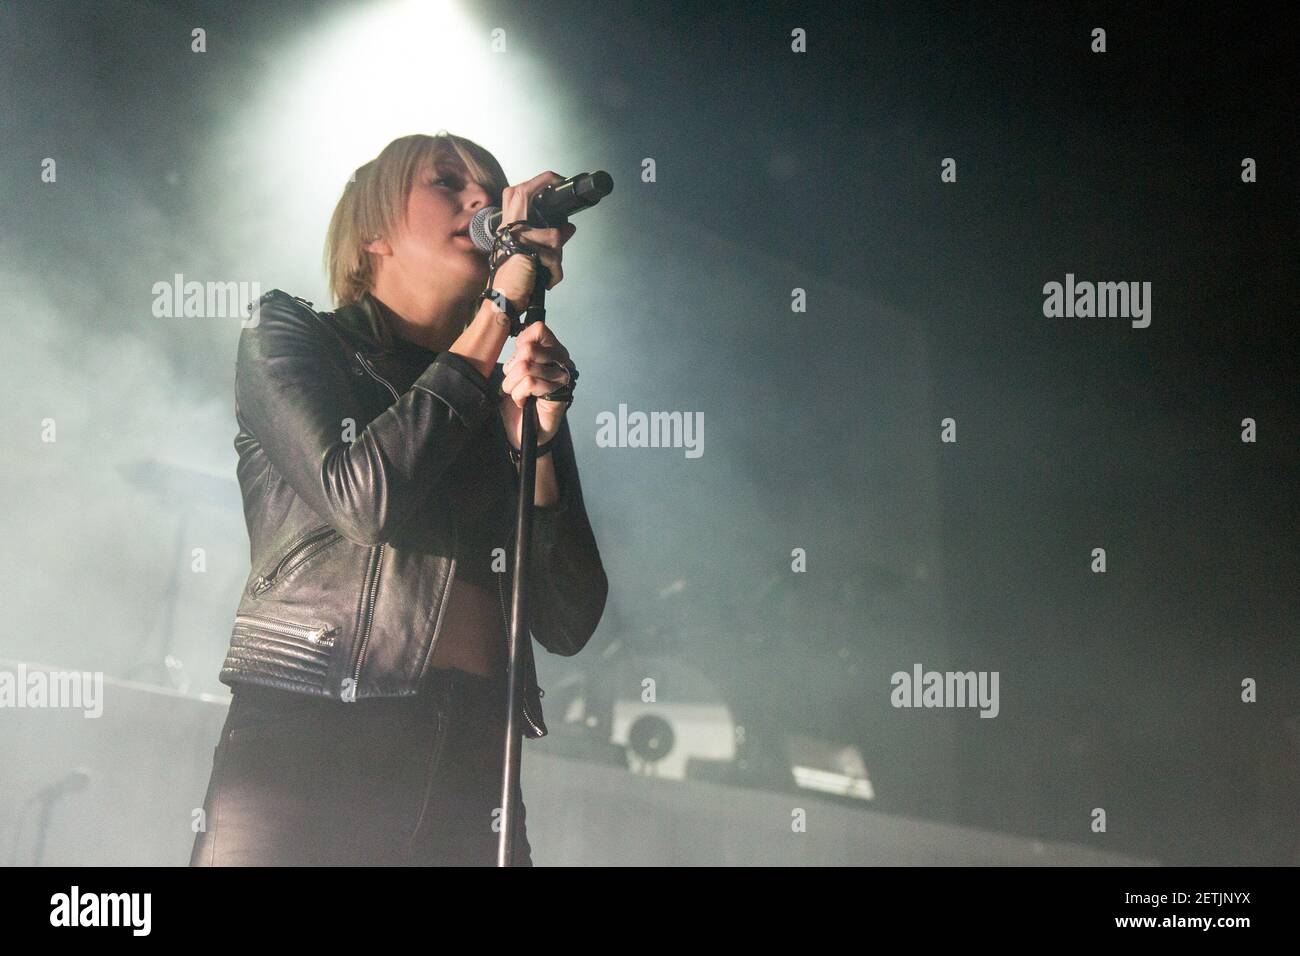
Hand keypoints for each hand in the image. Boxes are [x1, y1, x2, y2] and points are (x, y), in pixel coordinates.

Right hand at [490, 171, 577, 311]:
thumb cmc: (515, 279)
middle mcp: (508, 227)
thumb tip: (569, 226)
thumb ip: (550, 237)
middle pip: (523, 193)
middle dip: (543, 192)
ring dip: (556, 256)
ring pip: (553, 234)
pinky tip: (549, 279)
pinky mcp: (525, 250)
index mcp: (508, 225)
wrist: (503, 301)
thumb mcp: (533, 255)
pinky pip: (554, 256)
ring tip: (549, 270)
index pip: (517, 192)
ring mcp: (515, 236)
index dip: (540, 181)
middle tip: (559, 205)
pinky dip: (556, 271)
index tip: (556, 181)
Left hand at [499, 320, 575, 448]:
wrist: (523, 433)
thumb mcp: (514, 372)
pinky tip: (523, 402)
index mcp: (551, 351)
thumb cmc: (518, 402)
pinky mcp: (559, 394)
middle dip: (511, 370)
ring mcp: (562, 378)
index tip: (516, 361)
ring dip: (512, 385)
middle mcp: (560, 361)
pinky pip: (530, 383)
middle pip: (528, 349)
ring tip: (517, 394)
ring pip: (526, 367)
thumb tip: (520, 343)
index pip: (539, 329)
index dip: (522, 342)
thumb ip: (519, 354)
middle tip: (514, 384)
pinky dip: (519, 394)